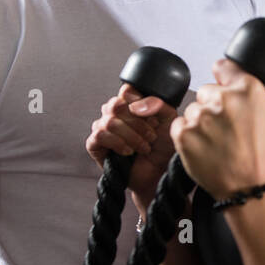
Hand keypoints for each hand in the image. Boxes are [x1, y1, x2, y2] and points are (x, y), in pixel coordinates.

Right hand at [85, 84, 178, 206]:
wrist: (160, 173)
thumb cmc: (164, 147)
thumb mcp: (169, 120)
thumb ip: (158, 104)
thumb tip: (134, 105)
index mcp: (131, 104)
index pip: (126, 90)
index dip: (138, 102)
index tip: (153, 117)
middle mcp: (114, 113)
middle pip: (116, 104)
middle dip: (138, 123)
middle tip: (151, 137)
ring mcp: (103, 128)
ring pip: (109, 121)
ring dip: (131, 136)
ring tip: (144, 147)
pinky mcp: (95, 145)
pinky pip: (99, 135)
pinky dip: (118, 143)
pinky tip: (128, 152)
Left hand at [171, 59, 264, 199]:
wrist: (247, 184)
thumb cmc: (259, 151)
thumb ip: (253, 89)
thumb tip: (235, 74)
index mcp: (248, 88)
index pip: (222, 66)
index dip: (223, 80)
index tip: (223, 90)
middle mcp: (223, 98)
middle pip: (206, 91)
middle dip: (212, 106)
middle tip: (225, 128)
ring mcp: (202, 115)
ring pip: (193, 109)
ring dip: (200, 122)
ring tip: (216, 142)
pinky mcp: (184, 132)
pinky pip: (180, 125)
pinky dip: (188, 135)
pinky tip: (204, 147)